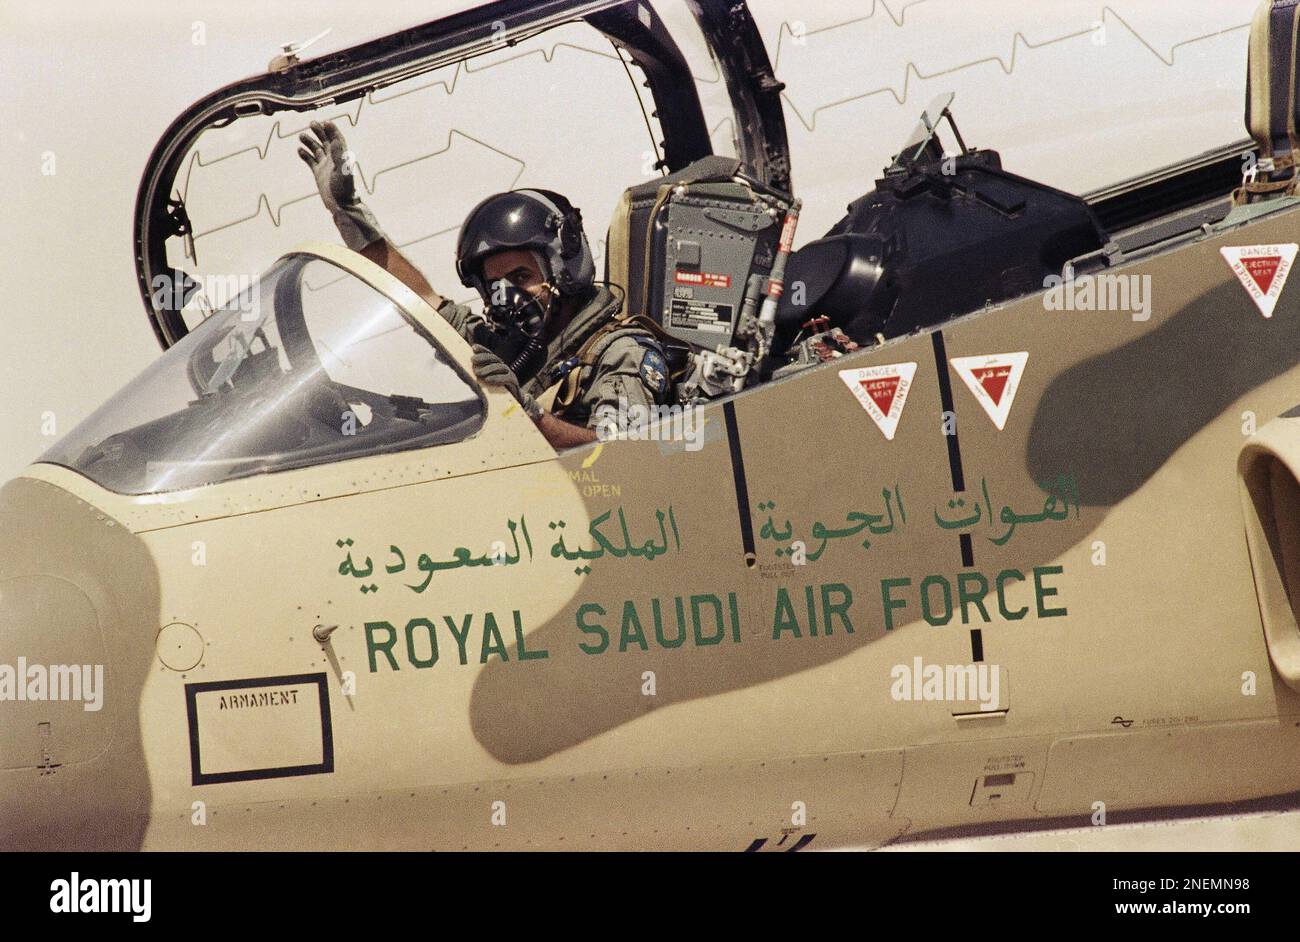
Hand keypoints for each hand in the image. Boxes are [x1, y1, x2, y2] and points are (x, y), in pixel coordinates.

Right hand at [297, 120, 385, 250]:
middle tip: (311, 124)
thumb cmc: (344, 188)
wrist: (340, 205)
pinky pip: (310, 161)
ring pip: (316, 149)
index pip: (337, 139)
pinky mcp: (318, 173)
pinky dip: (305, 155)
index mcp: (341, 156)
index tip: (325, 122)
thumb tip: (335, 139)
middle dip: (319, 132)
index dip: (331, 130)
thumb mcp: (342, 169)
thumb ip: (339, 153)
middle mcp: (333, 159)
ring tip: (301, 136)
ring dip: (309, 142)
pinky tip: (299, 150)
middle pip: (326, 141)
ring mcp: (325, 165)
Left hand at [471, 344, 541, 419]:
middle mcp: (504, 368)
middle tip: (472, 360)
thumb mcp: (487, 382)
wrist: (514, 403)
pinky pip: (506, 378)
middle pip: (495, 358)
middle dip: (483, 358)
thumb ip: (481, 375)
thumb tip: (469, 370)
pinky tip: (488, 380)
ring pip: (500, 367)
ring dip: (488, 369)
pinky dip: (497, 378)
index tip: (473, 348)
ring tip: (478, 373)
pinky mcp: (514, 382)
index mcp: (497, 365)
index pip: (490, 354)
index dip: (483, 350)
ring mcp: (510, 374)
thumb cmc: (497, 392)